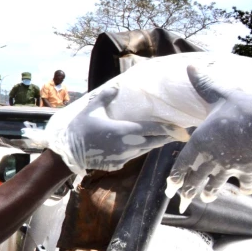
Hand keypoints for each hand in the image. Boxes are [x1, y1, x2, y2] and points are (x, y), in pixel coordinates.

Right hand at [52, 86, 184, 173]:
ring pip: (147, 149)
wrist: (68, 153)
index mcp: (125, 130)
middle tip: (180, 133)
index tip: (183, 128)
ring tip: (162, 137)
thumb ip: (106, 97)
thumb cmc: (80, 129)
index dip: (171, 129)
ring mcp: (125, 157)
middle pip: (156, 141)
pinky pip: (134, 155)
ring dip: (155, 143)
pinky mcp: (119, 164)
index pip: (155, 129)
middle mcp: (129, 145)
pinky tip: (139, 144)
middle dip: (167, 137)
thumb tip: (116, 87)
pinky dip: (140, 149)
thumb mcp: (91, 109)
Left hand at [167, 66, 251, 204]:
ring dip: (211, 191)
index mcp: (200, 142)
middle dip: (189, 189)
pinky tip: (243, 191)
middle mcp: (212, 159)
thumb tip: (190, 66)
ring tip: (205, 197)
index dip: (176, 176)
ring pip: (217, 184)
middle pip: (196, 178)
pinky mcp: (251, 172)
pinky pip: (245, 184)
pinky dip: (244, 188)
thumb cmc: (245, 108)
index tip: (171, 185)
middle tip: (183, 199)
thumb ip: (204, 84)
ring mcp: (232, 168)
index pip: (182, 164)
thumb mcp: (222, 94)